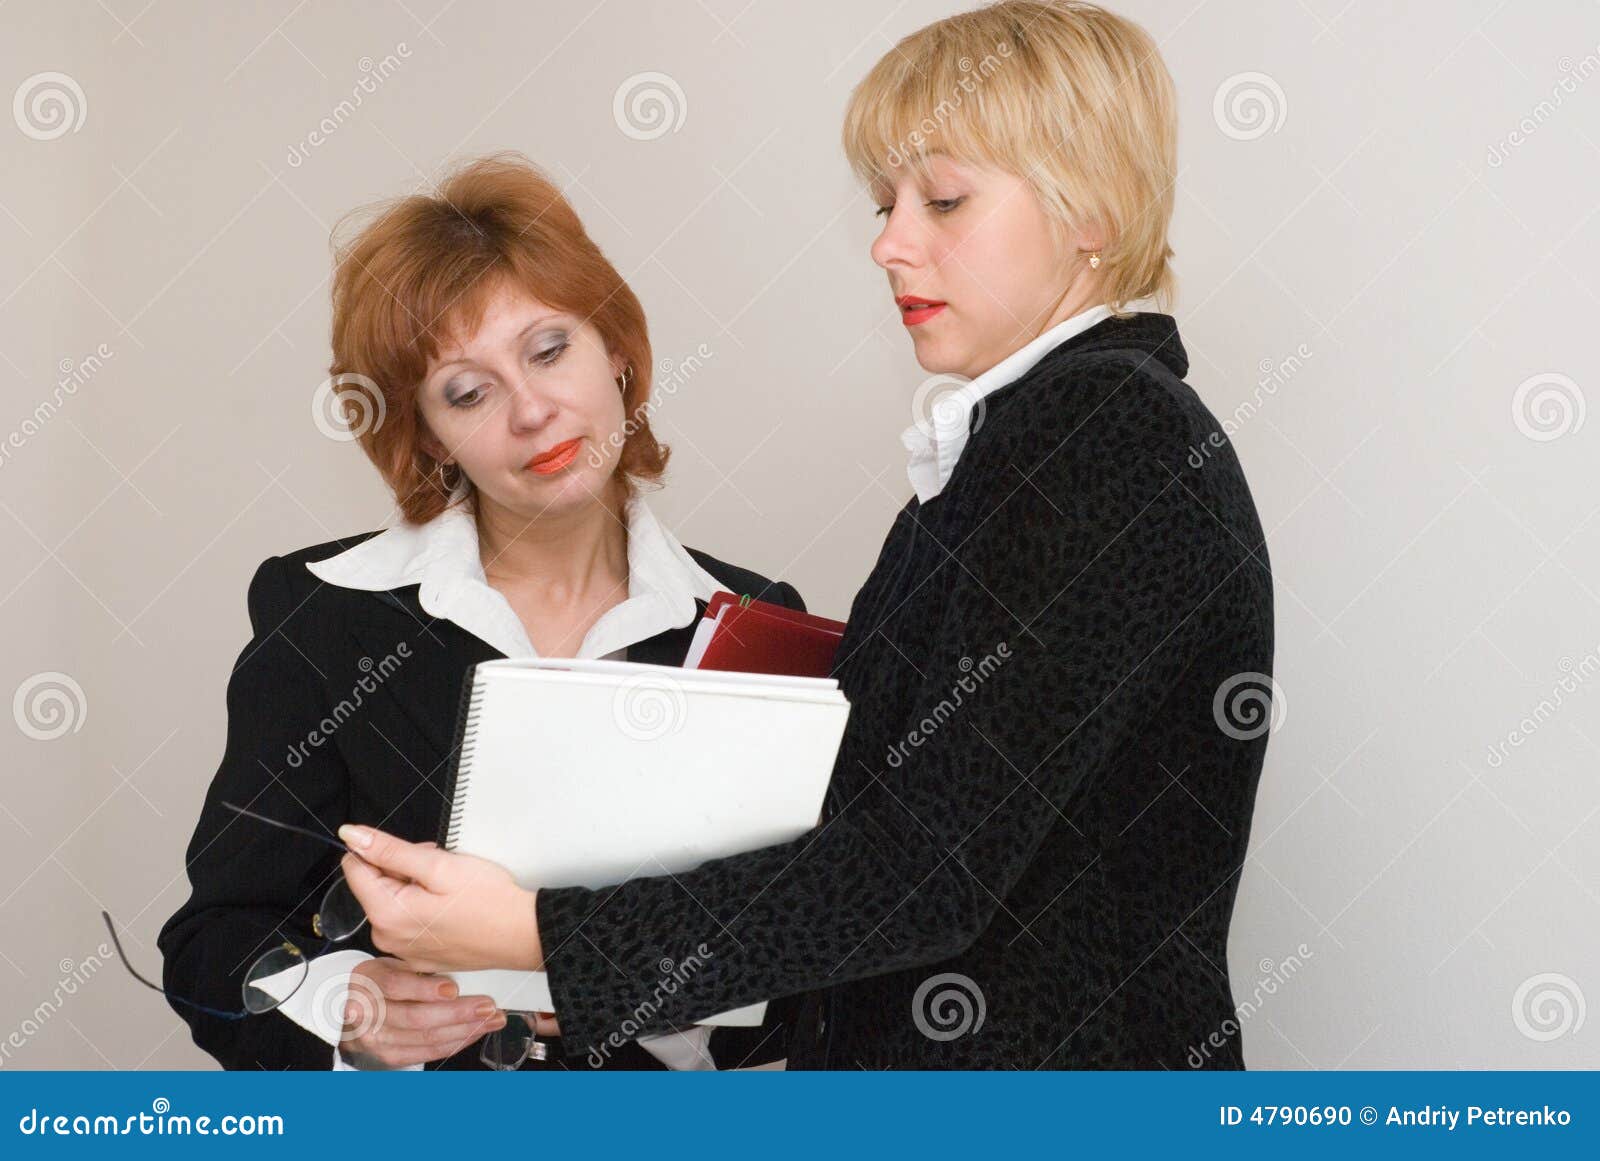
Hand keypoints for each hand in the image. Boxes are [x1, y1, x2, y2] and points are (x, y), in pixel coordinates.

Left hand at [337, 823, 542, 974]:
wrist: (523, 935)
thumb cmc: (490, 902)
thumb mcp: (438, 865)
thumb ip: (390, 849)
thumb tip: (352, 836)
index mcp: (386, 913)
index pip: (354, 866)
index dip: (382, 850)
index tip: (413, 853)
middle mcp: (387, 938)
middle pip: (376, 885)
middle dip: (403, 869)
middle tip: (441, 870)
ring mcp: (404, 951)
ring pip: (394, 901)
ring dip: (416, 888)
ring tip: (450, 889)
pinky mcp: (420, 956)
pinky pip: (409, 922)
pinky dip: (425, 909)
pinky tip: (451, 908)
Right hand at [337, 957, 504, 1068]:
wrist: (356, 1009)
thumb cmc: (384, 980)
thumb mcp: (394, 962)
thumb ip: (419, 965)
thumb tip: (462, 963)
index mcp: (369, 981)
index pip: (395, 986)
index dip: (424, 989)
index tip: (453, 988)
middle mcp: (368, 1015)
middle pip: (415, 1017)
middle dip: (457, 1013)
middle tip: (487, 1005)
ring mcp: (377, 1041)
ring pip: (426, 1038)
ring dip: (464, 1030)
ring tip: (492, 1019)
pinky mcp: (392, 1057)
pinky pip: (429, 1052)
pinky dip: (456, 1042)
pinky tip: (476, 1031)